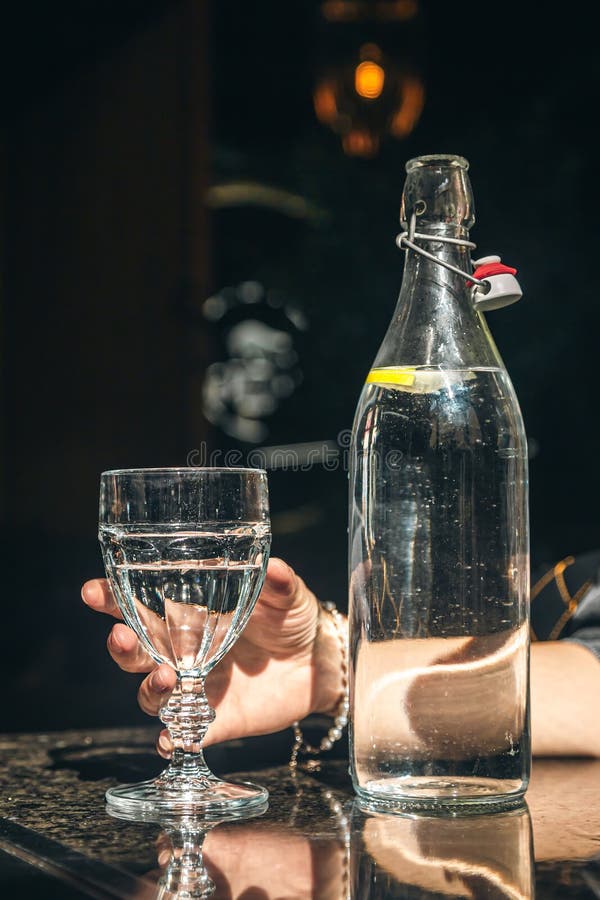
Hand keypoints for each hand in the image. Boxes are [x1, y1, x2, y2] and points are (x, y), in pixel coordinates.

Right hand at [81, 558, 343, 754]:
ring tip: (169, 677)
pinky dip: (174, 740)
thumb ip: (279, 583)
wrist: (318, 664)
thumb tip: (276, 568)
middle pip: (137, 655)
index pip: (140, 609)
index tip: (93, 592)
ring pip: (153, 696)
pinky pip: (184, 737)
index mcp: (190, 619)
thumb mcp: (286, 596)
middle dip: (122, 647)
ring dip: (151, 688)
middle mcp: (185, 656)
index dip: (113, 600)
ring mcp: (197, 691)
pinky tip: (171, 739)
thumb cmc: (291, 619)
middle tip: (121, 635)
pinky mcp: (215, 722)